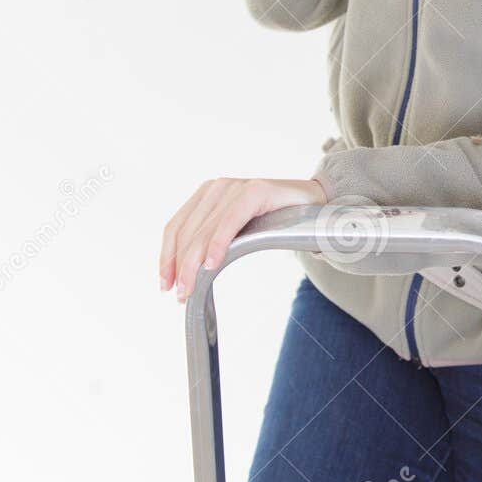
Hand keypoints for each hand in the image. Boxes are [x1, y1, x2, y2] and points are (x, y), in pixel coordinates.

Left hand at [160, 176, 327, 301]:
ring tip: (191, 287)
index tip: (165, 284)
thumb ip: (214, 243)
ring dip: (194, 263)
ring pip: (205, 230)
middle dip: (180, 266)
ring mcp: (235, 187)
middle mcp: (217, 187)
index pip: (175, 227)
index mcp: (207, 195)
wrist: (315, 204)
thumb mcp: (238, 233)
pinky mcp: (255, 191)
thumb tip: (190, 274)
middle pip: (187, 232)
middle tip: (180, 294)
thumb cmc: (276, 221)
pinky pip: (230, 221)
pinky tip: (212, 264)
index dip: (166, 257)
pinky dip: (219, 243)